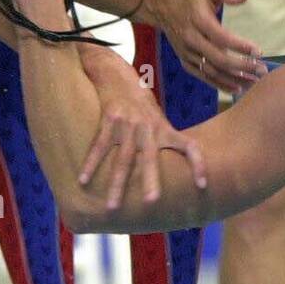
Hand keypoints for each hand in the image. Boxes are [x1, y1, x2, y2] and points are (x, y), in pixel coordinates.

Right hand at [77, 51, 206, 207]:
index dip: (198, 164)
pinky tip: (82, 181)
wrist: (117, 75)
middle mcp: (149, 127)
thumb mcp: (158, 119)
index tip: (202, 185)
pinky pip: (99, 146)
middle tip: (152, 202)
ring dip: (116, 184)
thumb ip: (165, 141)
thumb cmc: (140, 104)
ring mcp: (128, 124)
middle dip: (151, 180)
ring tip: (112, 208)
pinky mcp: (109, 119)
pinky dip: (90, 164)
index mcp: (164, 129)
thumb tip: (176, 171)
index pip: (189, 146)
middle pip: (150, 158)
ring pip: (123, 159)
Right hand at [148, 0, 267, 95]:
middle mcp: (191, 39)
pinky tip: (236, 88)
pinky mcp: (185, 61)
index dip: (240, 46)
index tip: (259, 52)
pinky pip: (203, 76)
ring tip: (254, 82)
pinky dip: (219, 84)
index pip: (221, 37)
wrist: (164, 8)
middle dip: (241, 67)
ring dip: (233, 79)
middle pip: (218, 58)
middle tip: (262, 70)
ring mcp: (187, 53)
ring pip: (211, 71)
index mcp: (198, 21)